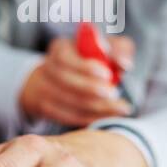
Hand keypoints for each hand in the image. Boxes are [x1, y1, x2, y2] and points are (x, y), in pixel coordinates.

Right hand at [18, 35, 135, 127]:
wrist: (71, 79)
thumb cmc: (96, 60)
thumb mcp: (109, 48)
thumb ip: (119, 51)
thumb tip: (124, 63)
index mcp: (60, 49)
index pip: (65, 57)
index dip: (84, 67)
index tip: (107, 74)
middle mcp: (46, 68)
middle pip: (64, 80)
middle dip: (91, 89)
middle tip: (114, 94)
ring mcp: (43, 90)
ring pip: (67, 101)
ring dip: (95, 106)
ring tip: (119, 108)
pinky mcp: (45, 108)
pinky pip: (67, 117)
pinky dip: (89, 118)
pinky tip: (107, 116)